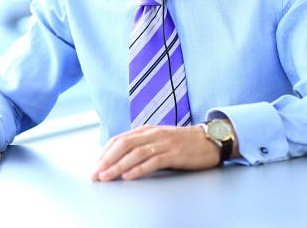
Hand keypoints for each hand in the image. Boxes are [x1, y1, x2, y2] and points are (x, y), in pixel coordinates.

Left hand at [92, 125, 222, 181]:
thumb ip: (142, 144)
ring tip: (107, 177)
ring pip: (135, 153)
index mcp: (146, 130)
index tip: (95, 166)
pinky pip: (153, 161)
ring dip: (118, 166)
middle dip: (107, 160)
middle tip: (96, 174)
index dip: (105, 152)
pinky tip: (129, 176)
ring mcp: (164, 143)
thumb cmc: (183, 142)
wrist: (211, 140)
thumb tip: (120, 158)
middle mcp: (153, 134)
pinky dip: (139, 169)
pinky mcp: (175, 154)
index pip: (119, 139)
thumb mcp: (159, 139)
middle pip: (123, 145)